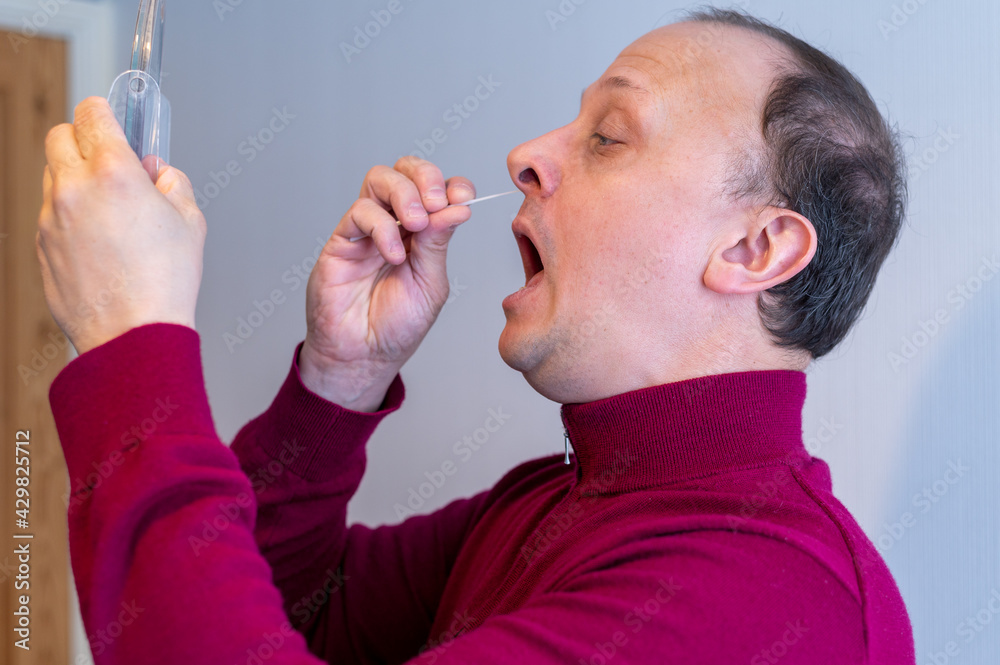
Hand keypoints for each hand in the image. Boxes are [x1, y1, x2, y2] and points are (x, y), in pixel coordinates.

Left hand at [37, 97, 206, 354]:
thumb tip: (157, 172)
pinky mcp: (40, 246)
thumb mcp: (190, 222)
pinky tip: (98, 240)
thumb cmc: (164, 284)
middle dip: (83, 139)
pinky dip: (68, 214)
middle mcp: (73, 189)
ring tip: (109, 209)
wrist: (133, 334)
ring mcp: (50, 218)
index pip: (92, 113)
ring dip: (75, 178)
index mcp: (113, 174)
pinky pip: (50, 214)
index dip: (105, 111)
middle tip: (110, 160)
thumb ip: (173, 183)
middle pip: (60, 136)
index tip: (112, 116)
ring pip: (52, 175)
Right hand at [299, 157, 475, 410]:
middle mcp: (394, 223)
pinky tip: (394, 254)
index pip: (437, 189)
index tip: (463, 198)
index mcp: (423, 232)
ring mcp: (367, 230)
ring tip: (416, 223)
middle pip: (405, 170)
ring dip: (404, 194)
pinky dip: (382, 227)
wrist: (364, 355)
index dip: (452, 185)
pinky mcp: (342, 241)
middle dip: (425, 176)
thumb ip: (438, 243)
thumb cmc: (397, 325)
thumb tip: (458, 207)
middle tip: (436, 202)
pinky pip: (360, 212)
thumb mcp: (430, 283)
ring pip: (380, 179)